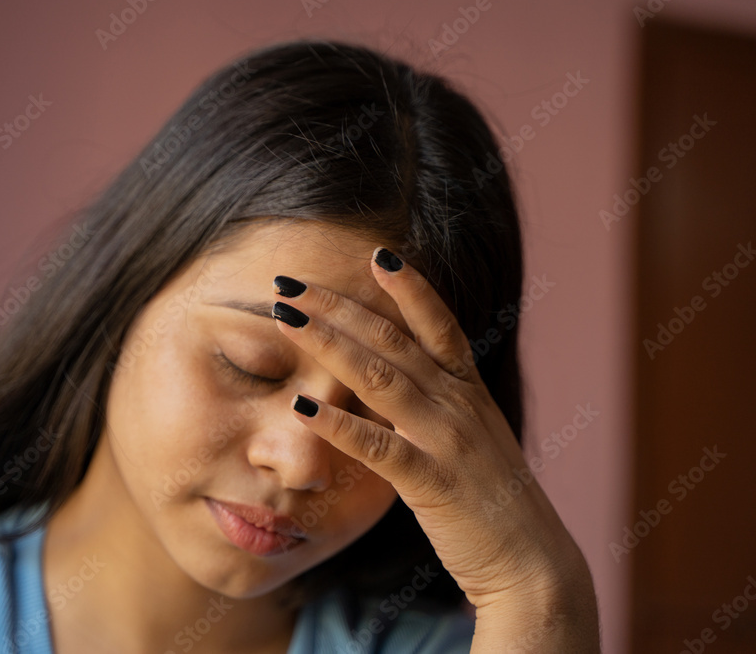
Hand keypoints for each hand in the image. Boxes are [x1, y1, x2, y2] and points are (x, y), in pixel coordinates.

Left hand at [271, 247, 599, 651]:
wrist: (532, 564)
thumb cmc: (492, 503)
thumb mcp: (472, 439)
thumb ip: (439, 405)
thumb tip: (397, 379)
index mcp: (468, 392)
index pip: (438, 323)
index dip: (409, 286)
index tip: (377, 254)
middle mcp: (459, 405)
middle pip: (393, 339)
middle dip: (339, 305)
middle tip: (291, 282)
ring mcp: (448, 441)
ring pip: (382, 378)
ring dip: (329, 345)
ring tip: (286, 318)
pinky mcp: (434, 483)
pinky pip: (379, 447)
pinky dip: (340, 425)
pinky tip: (303, 409)